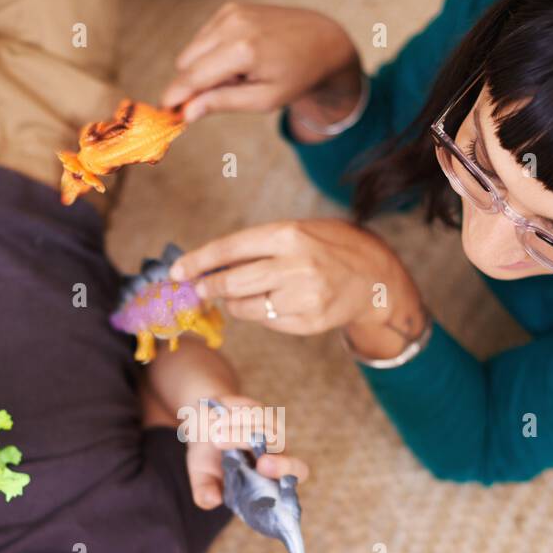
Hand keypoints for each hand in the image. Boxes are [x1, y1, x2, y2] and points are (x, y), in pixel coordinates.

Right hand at [160, 2, 360, 123]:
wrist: (322, 40)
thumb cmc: (296, 76)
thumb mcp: (264, 100)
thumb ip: (222, 103)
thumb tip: (186, 113)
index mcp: (242, 51)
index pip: (192, 77)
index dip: (174, 97)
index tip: (162, 113)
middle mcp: (232, 25)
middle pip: (185, 63)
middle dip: (195, 83)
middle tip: (227, 93)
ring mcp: (230, 13)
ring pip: (192, 51)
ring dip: (206, 68)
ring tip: (240, 75)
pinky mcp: (230, 8)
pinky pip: (204, 38)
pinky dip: (214, 53)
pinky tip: (241, 58)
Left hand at [169, 218, 422, 336]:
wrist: (375, 277)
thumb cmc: (329, 248)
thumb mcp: (298, 231)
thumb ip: (258, 245)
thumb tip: (210, 265)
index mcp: (289, 235)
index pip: (230, 249)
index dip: (198, 262)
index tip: (178, 272)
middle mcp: (295, 265)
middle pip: (232, 283)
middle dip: (208, 288)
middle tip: (198, 291)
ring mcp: (303, 297)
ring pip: (245, 307)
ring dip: (234, 303)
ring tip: (242, 295)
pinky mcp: (308, 322)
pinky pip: (267, 321)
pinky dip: (261, 314)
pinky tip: (274, 303)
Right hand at [182, 393, 309, 509]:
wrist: (201, 427)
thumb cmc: (208, 461)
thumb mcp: (202, 478)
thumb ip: (205, 493)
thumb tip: (211, 500)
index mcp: (271, 474)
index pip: (297, 470)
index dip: (287, 468)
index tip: (262, 466)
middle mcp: (276, 450)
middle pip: (277, 442)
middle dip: (245, 440)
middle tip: (217, 442)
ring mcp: (270, 427)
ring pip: (263, 423)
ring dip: (235, 429)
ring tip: (213, 436)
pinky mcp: (260, 410)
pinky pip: (252, 410)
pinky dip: (233, 416)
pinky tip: (216, 422)